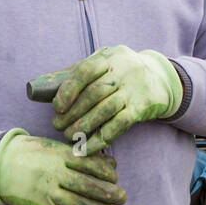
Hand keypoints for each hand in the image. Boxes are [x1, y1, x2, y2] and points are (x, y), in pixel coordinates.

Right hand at [0, 131, 126, 204]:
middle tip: (123, 198)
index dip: (107, 172)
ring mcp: (47, 192)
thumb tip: (108, 163)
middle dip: (110, 194)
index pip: (91, 164)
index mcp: (61, 155)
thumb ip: (77, 155)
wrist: (0, 164)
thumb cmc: (32, 153)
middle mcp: (55, 173)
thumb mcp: (54, 146)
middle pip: (89, 186)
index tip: (115, 177)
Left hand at [48, 45, 181, 154]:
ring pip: (105, 109)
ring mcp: (133, 90)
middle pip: (93, 93)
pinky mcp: (141, 108)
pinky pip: (119, 125)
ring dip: (84, 126)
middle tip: (57, 125)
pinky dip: (101, 138)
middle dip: (72, 112)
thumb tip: (45, 85)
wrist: (160, 77)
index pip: (85, 71)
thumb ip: (78, 71)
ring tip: (69, 136)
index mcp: (109, 57)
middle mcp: (122, 71)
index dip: (68, 90)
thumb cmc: (122, 70)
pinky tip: (87, 147)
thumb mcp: (104, 61)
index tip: (57, 107)